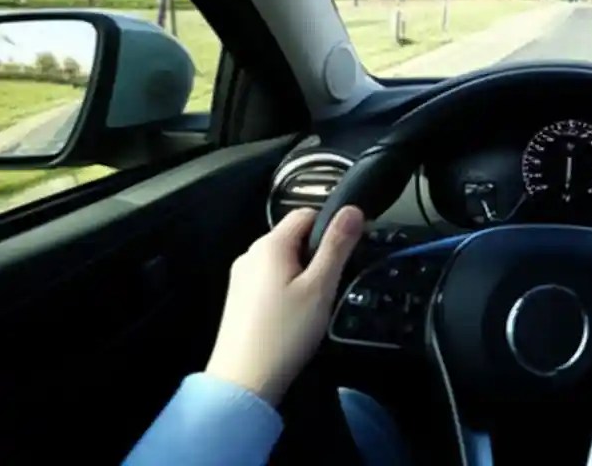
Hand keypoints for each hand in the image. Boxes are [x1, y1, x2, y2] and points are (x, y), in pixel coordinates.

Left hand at [205, 206, 363, 404]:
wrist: (244, 381)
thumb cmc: (286, 332)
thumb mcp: (320, 287)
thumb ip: (337, 245)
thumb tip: (352, 209)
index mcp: (269, 245)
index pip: (306, 213)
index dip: (331, 228)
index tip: (345, 256)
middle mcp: (250, 254)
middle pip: (293, 238)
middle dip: (317, 255)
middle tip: (330, 287)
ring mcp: (240, 277)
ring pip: (283, 261)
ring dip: (303, 275)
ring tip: (313, 307)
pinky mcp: (238, 299)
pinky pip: (270, 280)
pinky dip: (287, 290)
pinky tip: (293, 317)